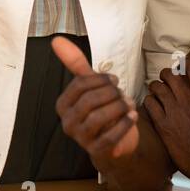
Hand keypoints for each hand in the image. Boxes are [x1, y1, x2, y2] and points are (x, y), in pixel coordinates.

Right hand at [53, 36, 138, 161]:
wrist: (115, 144)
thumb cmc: (102, 110)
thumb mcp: (91, 86)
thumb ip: (75, 64)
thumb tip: (56, 39)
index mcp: (63, 105)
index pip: (80, 85)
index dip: (100, 79)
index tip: (114, 80)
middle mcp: (67, 122)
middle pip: (89, 100)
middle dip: (111, 93)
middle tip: (122, 93)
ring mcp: (80, 138)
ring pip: (98, 118)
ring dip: (119, 107)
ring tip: (129, 104)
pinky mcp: (96, 151)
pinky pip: (110, 137)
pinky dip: (124, 124)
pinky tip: (133, 116)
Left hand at [143, 63, 189, 179]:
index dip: (186, 64)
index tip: (183, 66)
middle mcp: (187, 101)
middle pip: (170, 75)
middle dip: (166, 73)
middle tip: (166, 78)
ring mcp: (174, 112)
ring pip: (157, 87)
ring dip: (156, 86)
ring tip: (157, 90)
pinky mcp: (163, 125)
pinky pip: (150, 104)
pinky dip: (149, 101)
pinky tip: (151, 104)